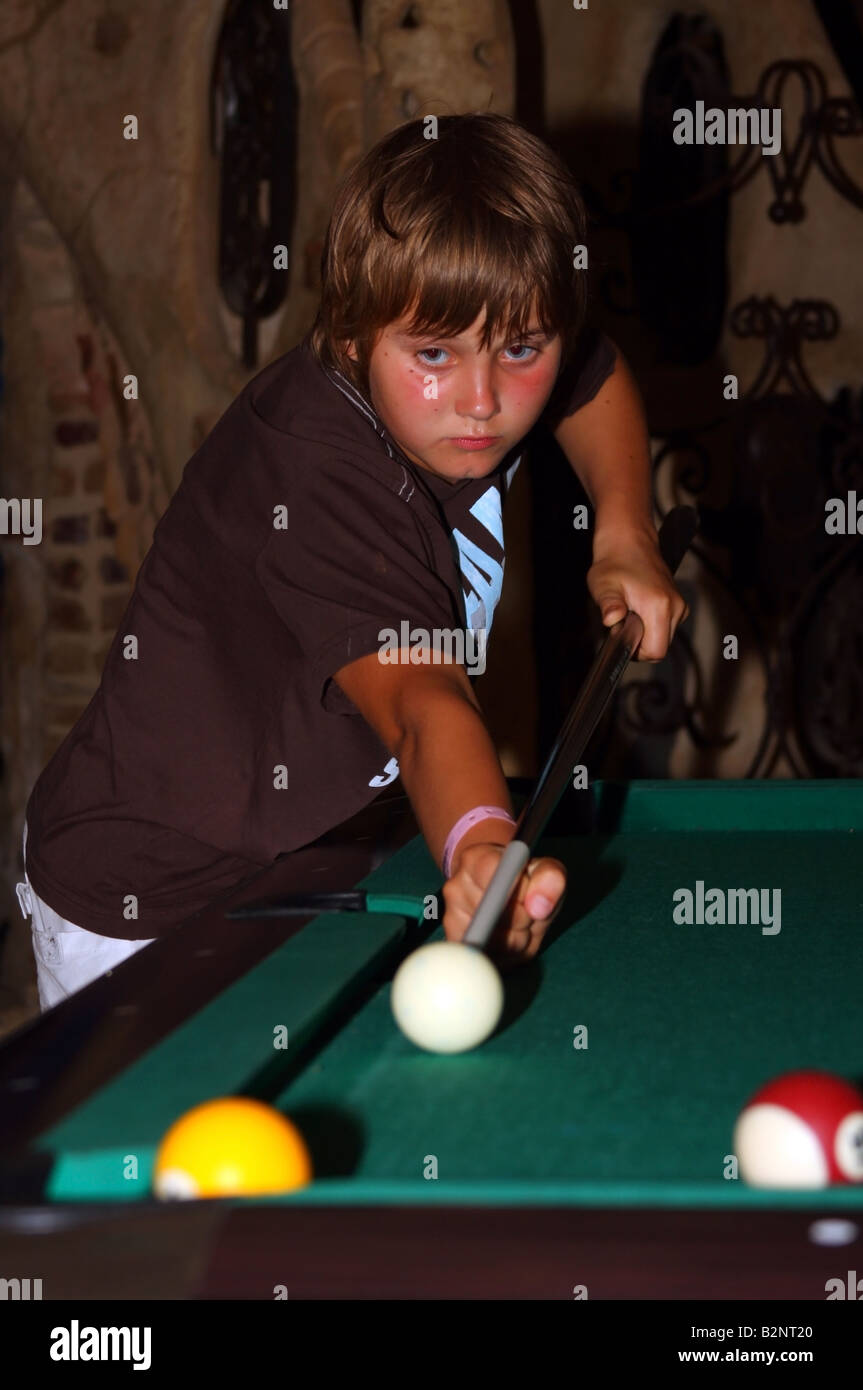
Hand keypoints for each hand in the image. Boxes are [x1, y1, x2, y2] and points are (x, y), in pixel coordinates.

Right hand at [442, 843, 566, 971]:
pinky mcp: (456, 945)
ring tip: (516, 924)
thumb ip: (550, 879)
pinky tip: (507, 939)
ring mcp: (451, 918)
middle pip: (500, 917)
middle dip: (524, 919)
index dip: (522, 895)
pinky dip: (507, 955)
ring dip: (518, 939)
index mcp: (475, 859)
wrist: (497, 889)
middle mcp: (456, 887)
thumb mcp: (544, 870)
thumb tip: (538, 908)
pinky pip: (491, 959)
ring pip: (499, 943)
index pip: (500, 881)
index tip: (530, 896)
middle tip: (526, 909)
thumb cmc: (523, 879)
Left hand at [587, 525, 688, 660]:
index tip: (622, 636)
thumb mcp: (603, 586)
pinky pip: (665, 626)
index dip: (636, 652)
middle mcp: (675, 607)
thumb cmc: (614, 562)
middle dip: (640, 642)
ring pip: (663, 637)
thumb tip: (611, 619)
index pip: (656, 651)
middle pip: (661, 647)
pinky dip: (651, 624)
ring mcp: (679, 604)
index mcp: (659, 606)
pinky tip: (638, 608)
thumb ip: (608, 605)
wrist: (628, 541)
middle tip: (623, 622)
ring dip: (645, 632)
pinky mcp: (678, 603)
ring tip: (630, 612)